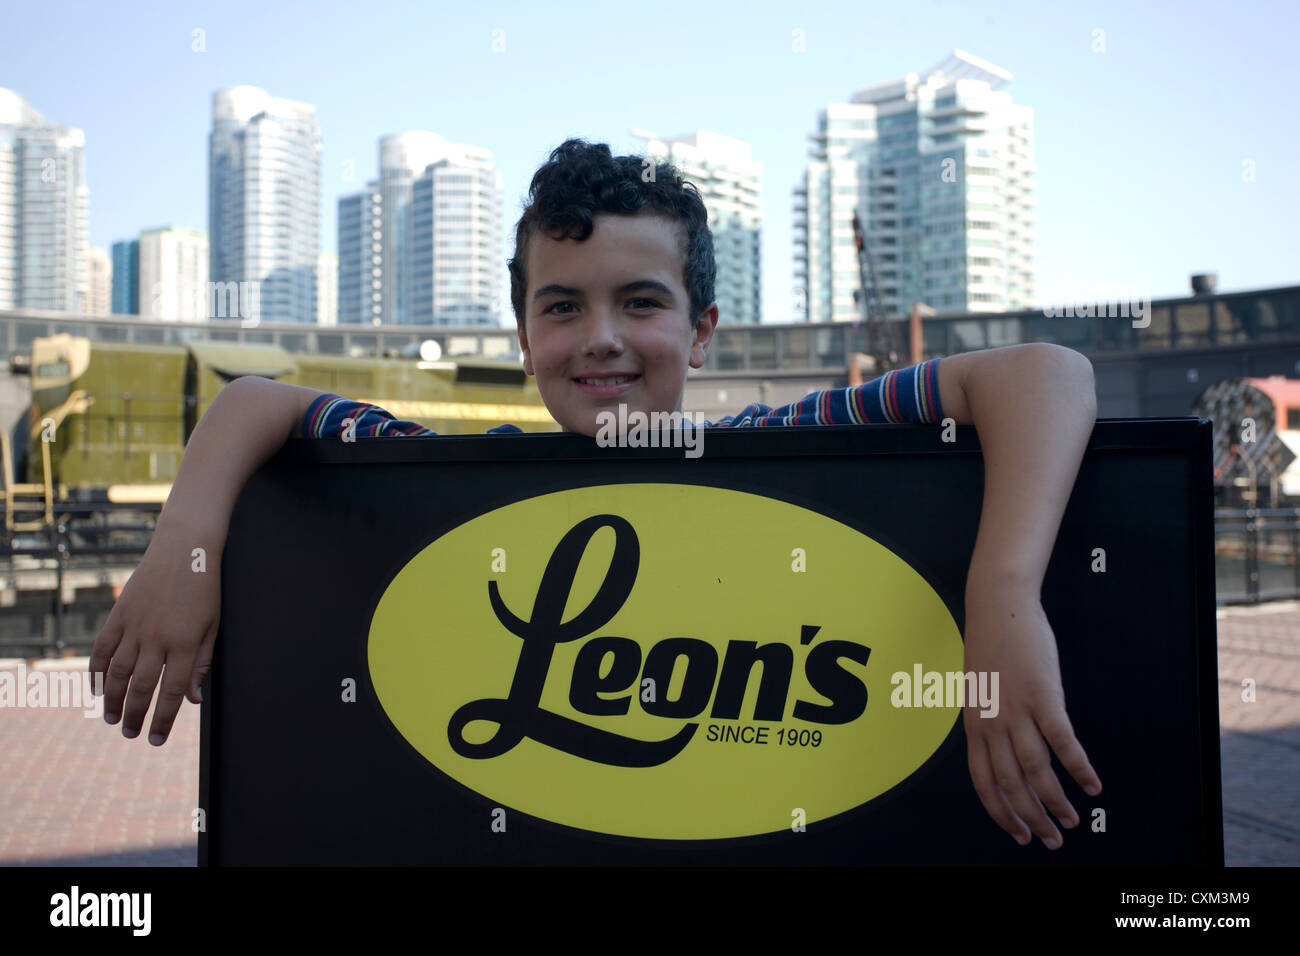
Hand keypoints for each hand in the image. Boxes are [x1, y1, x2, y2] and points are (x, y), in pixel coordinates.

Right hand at [88, 518, 219, 744]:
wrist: (184, 550)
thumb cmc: (204, 590)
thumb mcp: (211, 627)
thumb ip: (200, 664)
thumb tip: (192, 700)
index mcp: (185, 643)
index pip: (171, 692)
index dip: (163, 719)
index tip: (156, 740)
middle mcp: (157, 638)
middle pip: (142, 687)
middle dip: (136, 716)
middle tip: (132, 735)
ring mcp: (135, 626)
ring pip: (118, 672)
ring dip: (114, 700)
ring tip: (113, 720)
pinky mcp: (118, 614)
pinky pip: (102, 649)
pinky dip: (97, 671)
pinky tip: (97, 690)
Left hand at [961, 590, 1101, 848]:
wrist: (998, 606)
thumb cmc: (992, 646)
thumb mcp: (979, 690)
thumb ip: (990, 721)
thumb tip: (1004, 751)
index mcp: (974, 723)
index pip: (982, 782)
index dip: (1000, 812)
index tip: (1017, 834)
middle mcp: (992, 723)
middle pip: (1011, 784)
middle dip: (1032, 818)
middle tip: (1051, 839)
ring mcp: (1017, 711)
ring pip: (1036, 771)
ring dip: (1056, 801)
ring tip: (1071, 819)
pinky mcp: (1044, 697)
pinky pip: (1064, 743)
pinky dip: (1079, 768)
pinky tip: (1092, 785)